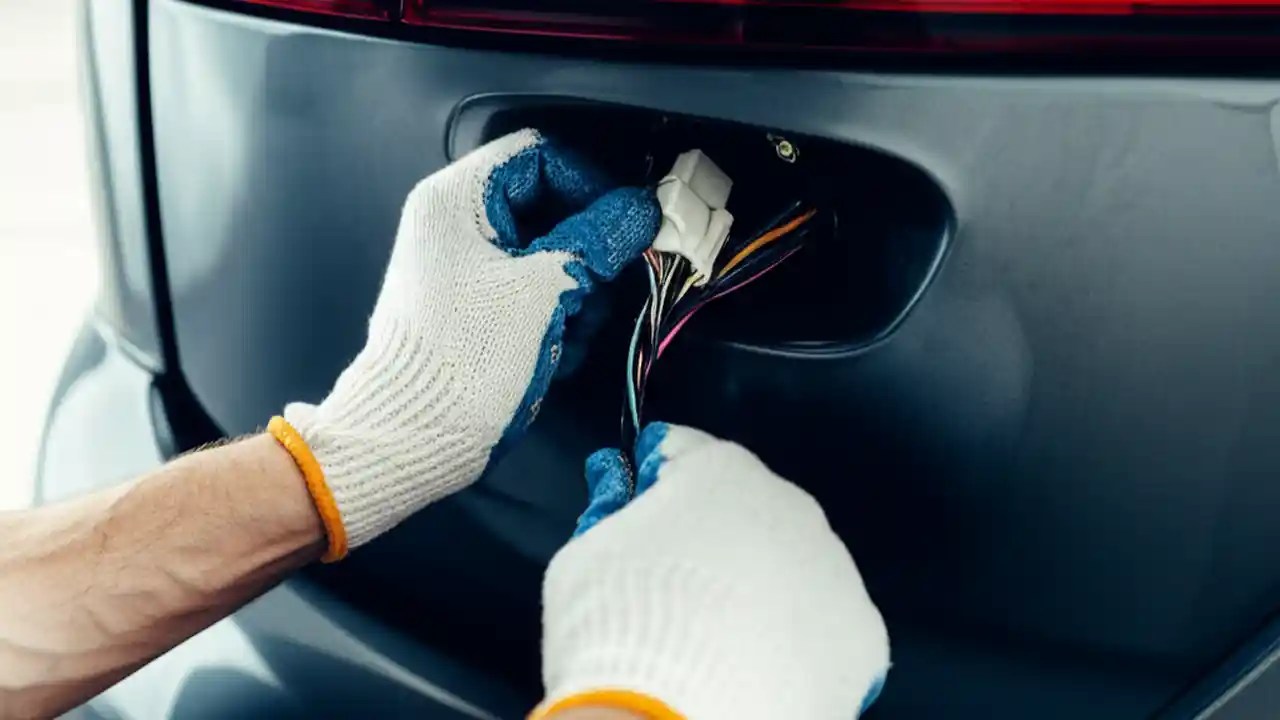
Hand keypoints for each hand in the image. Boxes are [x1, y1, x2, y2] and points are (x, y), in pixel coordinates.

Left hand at [272, 129, 659, 560]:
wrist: (413, 435)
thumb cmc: (462, 361)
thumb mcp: (545, 290)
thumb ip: (599, 240)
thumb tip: (638, 210)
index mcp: (457, 200)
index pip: (541, 157)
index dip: (591, 185)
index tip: (623, 223)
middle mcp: (455, 223)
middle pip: (550, 207)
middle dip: (587, 250)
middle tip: (603, 285)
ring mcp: (463, 266)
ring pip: (548, 253)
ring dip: (577, 291)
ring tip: (574, 329)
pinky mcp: (474, 306)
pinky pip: (531, 290)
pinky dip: (555, 315)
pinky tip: (557, 348)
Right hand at [536, 423, 889, 719]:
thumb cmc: (617, 626)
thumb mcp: (583, 556)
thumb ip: (610, 512)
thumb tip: (618, 493)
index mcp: (721, 473)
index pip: (686, 453)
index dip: (654, 480)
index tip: (635, 507)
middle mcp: (792, 507)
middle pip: (748, 510)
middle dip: (715, 536)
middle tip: (675, 587)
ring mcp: (837, 572)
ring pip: (794, 567)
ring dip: (762, 588)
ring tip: (719, 638)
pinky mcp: (862, 636)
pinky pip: (823, 626)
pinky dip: (797, 642)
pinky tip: (760, 670)